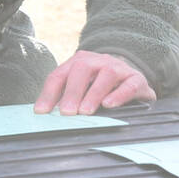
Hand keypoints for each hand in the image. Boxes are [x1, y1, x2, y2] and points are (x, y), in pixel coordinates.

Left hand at [34, 50, 155, 114]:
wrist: (133, 80)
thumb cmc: (101, 88)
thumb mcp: (82, 89)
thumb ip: (66, 99)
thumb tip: (46, 116)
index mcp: (80, 62)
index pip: (60, 74)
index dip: (49, 93)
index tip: (42, 112)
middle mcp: (98, 61)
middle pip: (82, 68)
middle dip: (72, 91)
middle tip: (66, 113)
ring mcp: (119, 68)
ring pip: (107, 73)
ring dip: (94, 93)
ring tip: (85, 111)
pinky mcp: (136, 79)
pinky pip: (129, 84)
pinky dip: (119, 95)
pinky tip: (109, 105)